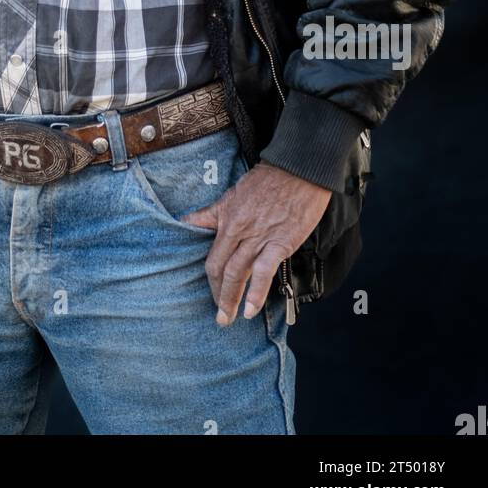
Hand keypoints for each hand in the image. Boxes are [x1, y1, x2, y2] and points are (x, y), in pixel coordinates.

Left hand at [181, 160, 331, 325]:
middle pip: (220, 268)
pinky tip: (250, 310)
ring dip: (231, 299)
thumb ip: (213, 212)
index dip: (208, 277)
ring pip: (237, 273)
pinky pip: (264, 272)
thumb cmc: (268, 179)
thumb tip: (189, 221)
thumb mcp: (233, 192)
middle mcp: (238, 230)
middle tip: (218, 315)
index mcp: (226, 218)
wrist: (298, 170)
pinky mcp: (280, 243)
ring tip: (228, 318)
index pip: (211, 255)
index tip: (209, 291)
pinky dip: (256, 293)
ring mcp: (258, 238)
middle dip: (217, 295)